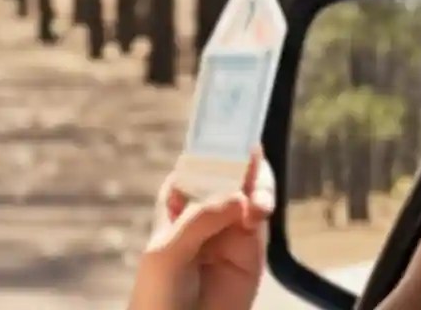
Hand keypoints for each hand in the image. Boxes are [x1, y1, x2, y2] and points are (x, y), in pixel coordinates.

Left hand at [128, 148, 275, 309]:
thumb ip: (199, 221)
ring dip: (257, 186)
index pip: (194, 165)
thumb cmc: (157, 291)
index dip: (212, 146)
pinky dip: (263, 208)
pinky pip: (260, 220)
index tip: (231, 130)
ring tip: (256, 200)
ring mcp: (228, 229)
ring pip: (249, 192)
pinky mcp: (249, 250)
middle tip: (252, 156)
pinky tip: (257, 211)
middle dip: (241, 163)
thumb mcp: (167, 251)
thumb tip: (237, 195)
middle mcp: (203, 210)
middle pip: (229, 174)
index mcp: (174, 201)